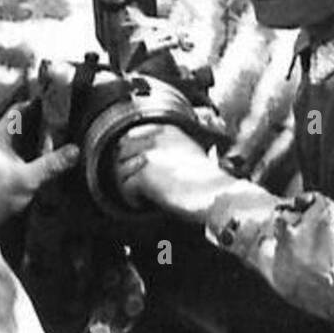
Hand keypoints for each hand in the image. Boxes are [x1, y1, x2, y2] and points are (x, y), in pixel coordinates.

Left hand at [0, 109, 79, 229]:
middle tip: (67, 121)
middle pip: (25, 123)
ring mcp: (3, 155)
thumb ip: (52, 164)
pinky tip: (53, 156)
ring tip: (65, 136)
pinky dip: (39, 152)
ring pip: (27, 138)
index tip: (58, 103)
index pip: (20, 109)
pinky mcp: (8, 168)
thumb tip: (75, 151)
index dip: (39, 104)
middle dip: (46, 122)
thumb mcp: (28, 178)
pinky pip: (27, 152)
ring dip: (43, 138)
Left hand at [111, 124, 227, 221]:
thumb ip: (167, 148)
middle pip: (122, 150)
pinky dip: (132, 198)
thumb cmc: (207, 178)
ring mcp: (147, 155)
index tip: (133, 166)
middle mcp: (154, 138)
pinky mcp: (143, 175)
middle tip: (133, 182)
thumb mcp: (188, 150)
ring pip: (120, 169)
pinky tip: (142, 202)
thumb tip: (149, 158)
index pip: (131, 135)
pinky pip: (125, 188)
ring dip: (127, 183)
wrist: (214, 192)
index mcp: (166, 130)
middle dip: (125, 166)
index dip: (130, 153)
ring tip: (138, 193)